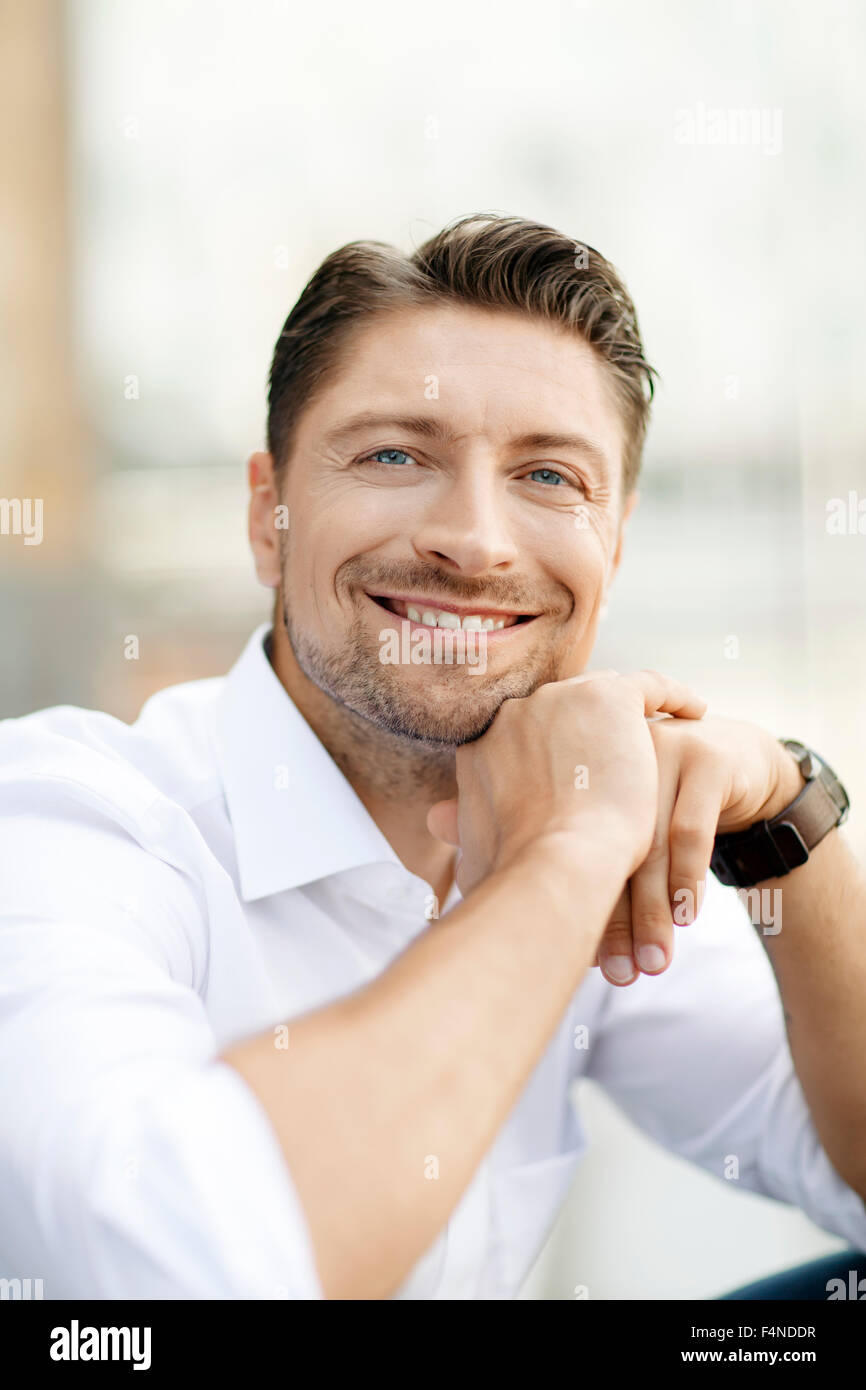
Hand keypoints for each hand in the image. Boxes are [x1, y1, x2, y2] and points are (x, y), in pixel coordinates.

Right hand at [426, 669, 707, 899]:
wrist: (557, 864)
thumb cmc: (518, 876)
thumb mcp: (475, 852)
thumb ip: (463, 831)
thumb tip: (439, 826)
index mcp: (481, 747)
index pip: (525, 738)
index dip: (552, 753)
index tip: (577, 773)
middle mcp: (513, 714)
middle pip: (559, 712)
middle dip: (582, 733)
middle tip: (617, 757)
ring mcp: (559, 700)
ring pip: (600, 696)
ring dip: (624, 717)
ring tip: (657, 732)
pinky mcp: (607, 698)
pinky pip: (647, 685)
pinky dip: (670, 695)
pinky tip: (693, 711)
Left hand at [594, 716, 805, 984]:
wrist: (743, 762)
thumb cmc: (673, 807)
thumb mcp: (634, 829)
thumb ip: (604, 866)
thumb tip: (570, 948)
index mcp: (582, 771)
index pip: (574, 849)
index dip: (580, 908)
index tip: (585, 962)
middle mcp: (614, 754)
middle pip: (608, 849)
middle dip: (616, 922)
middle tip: (621, 976)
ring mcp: (662, 749)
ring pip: (651, 846)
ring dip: (653, 912)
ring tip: (654, 962)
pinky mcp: (707, 759)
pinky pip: (691, 831)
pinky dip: (687, 880)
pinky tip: (687, 918)